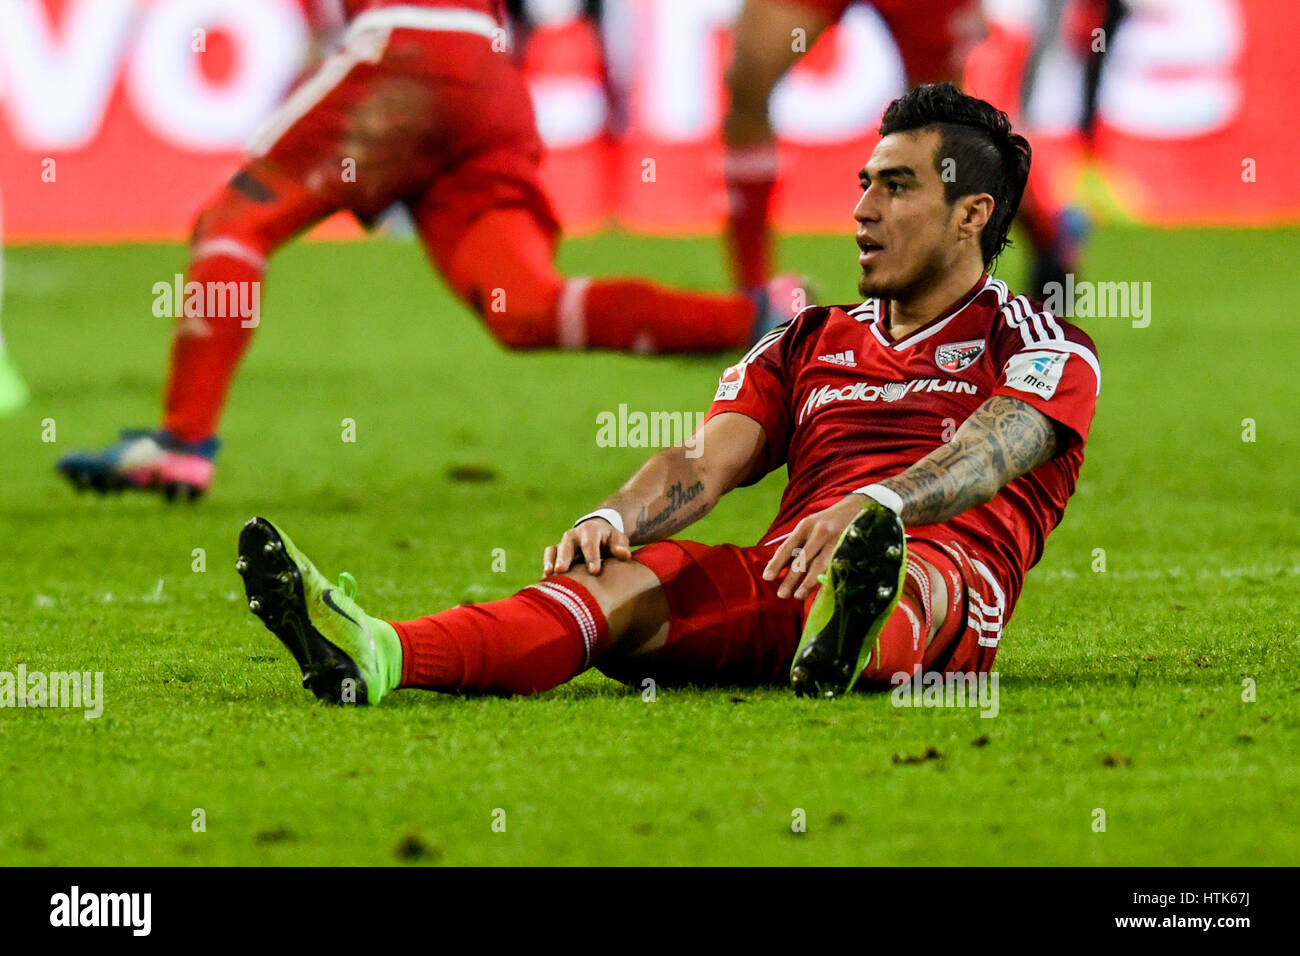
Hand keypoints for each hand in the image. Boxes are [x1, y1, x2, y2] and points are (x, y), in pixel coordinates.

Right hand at [543, 518, 631, 575]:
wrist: (597, 533)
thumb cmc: (610, 540)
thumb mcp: (618, 539)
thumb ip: (620, 546)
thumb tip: (624, 555)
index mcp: (590, 530)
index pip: (590, 544)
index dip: (591, 557)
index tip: (594, 571)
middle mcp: (574, 535)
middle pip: (567, 546)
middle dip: (564, 558)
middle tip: (561, 570)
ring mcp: (563, 543)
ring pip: (554, 550)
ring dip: (551, 562)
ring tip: (549, 575)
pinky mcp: (557, 552)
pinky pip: (549, 556)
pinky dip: (547, 566)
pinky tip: (546, 580)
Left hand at [762, 495, 883, 599]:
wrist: (860, 507)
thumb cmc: (829, 522)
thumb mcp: (811, 526)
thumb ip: (798, 545)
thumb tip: (781, 569)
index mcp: (806, 525)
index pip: (788, 547)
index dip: (777, 563)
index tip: (767, 577)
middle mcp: (820, 532)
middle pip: (802, 559)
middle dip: (790, 579)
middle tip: (781, 594)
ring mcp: (836, 540)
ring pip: (819, 565)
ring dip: (807, 582)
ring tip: (797, 596)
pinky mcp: (849, 548)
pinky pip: (835, 566)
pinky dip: (826, 578)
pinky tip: (821, 588)